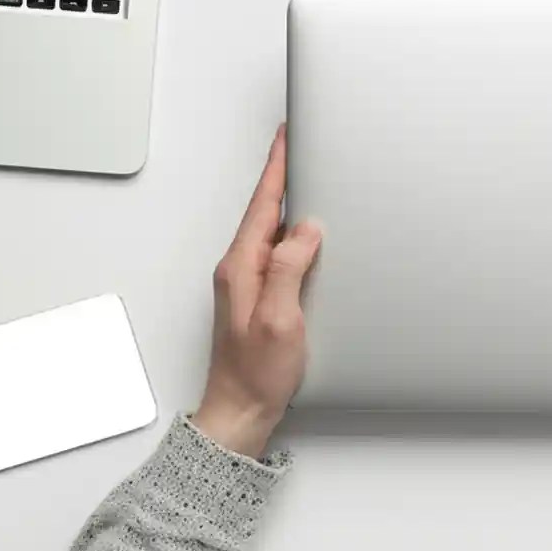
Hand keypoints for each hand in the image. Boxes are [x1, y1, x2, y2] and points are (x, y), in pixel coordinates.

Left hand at [193, 125, 322, 457]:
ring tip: (311, 181)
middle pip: (266, 211)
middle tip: (303, 147)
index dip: (277, 168)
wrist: (240, 412)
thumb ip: (288, 268)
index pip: (263, 205)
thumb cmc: (256, 374)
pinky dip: (296, 236)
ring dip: (292, 206)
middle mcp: (239, 269)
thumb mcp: (278, 319)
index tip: (287, 137)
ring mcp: (248, 283)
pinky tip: (311, 237)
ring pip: (273, 231)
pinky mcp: (259, 297)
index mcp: (240, 267)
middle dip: (285, 176)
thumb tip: (305, 229)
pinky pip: (279, 254)